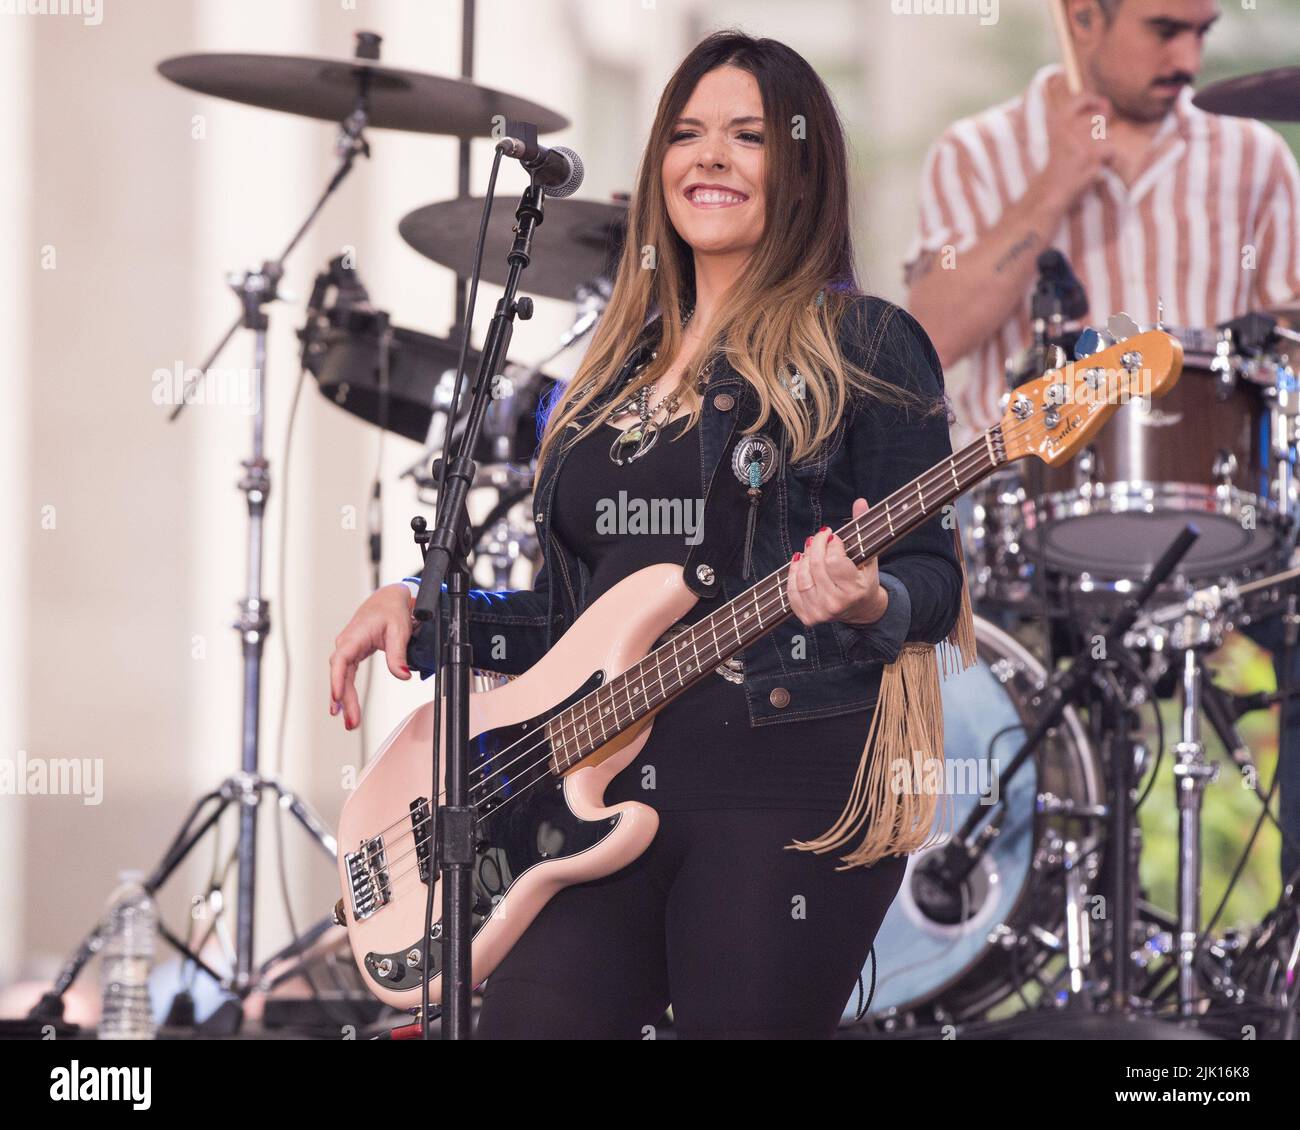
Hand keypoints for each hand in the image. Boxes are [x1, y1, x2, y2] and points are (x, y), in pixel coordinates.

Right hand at [328, 583, 414, 729]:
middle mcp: (346, 643)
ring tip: (350, 722)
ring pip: (342, 677)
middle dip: (344, 699)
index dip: (338, 679)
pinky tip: (345, 708)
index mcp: (355, 636)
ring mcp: (347, 649)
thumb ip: (398, 654)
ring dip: (344, 699)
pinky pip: (346, 675)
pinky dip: (346, 691)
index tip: (337, 696)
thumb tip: (402, 676)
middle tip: (351, 722)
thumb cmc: (392, 611)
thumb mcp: (399, 631)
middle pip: (340, 674)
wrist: (387, 599)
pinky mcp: (352, 655)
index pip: (341, 659)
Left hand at [787, 497, 887, 627]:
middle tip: (819, 537)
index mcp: (855, 590)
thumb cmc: (864, 579)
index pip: (834, 561)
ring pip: (802, 578)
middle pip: (816, 567)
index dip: (830, 544)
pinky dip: (792, 573)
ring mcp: (820, 612)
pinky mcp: (808, 617)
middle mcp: (837, 604)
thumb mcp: (868, 555)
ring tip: (811, 549)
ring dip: (803, 558)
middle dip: (816, 546)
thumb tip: (860, 502)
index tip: (833, 537)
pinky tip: (799, 562)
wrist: (861, 609)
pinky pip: (791, 591)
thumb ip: (862, 529)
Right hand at [1040, 74, 1113, 207]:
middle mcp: (1068, 127)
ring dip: (1102, 149)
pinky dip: (1106, 161)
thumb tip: (1107, 104)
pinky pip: (1112, 151)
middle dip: (1098, 135)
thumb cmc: (1058, 167)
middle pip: (1100, 120)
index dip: (1094, 102)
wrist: (1049, 193)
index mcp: (1058, 121)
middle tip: (1083, 152)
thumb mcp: (1061, 138)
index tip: (1097, 108)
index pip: (1081, 98)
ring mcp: (1080, 141)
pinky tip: (1092, 169)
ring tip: (1085, 162)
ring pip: (1108, 135)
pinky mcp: (1091, 155)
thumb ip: (1083, 119)